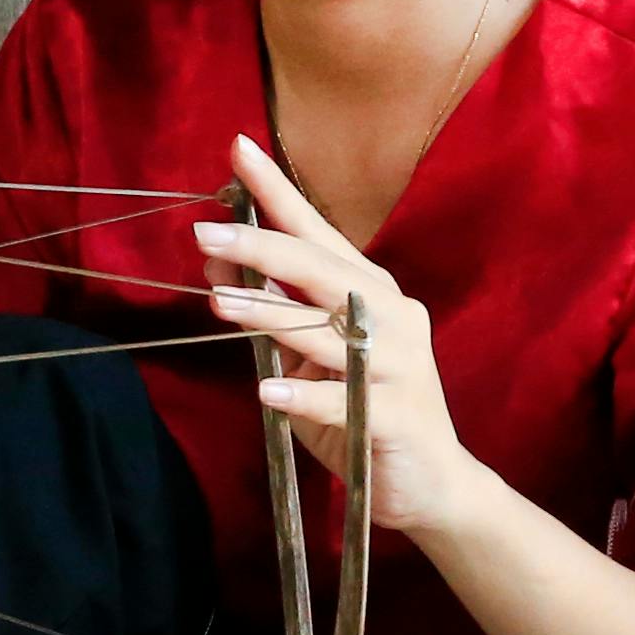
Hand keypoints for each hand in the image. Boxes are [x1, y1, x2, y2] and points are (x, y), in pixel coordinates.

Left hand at [196, 136, 480, 539]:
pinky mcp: (397, 418)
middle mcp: (391, 318)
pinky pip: (344, 403)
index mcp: (370, 294)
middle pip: (325, 271)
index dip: (278, 192)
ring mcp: (399, 367)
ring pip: (332, 331)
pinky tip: (268, 392)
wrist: (429, 485)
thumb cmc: (359, 412)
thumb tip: (217, 263)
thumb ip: (272, 312)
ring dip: (273, 315)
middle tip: (204, 230)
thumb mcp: (306, 358)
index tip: (237, 148)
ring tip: (220, 301)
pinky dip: (305, 397)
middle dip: (264, 246)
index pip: (318, 233)